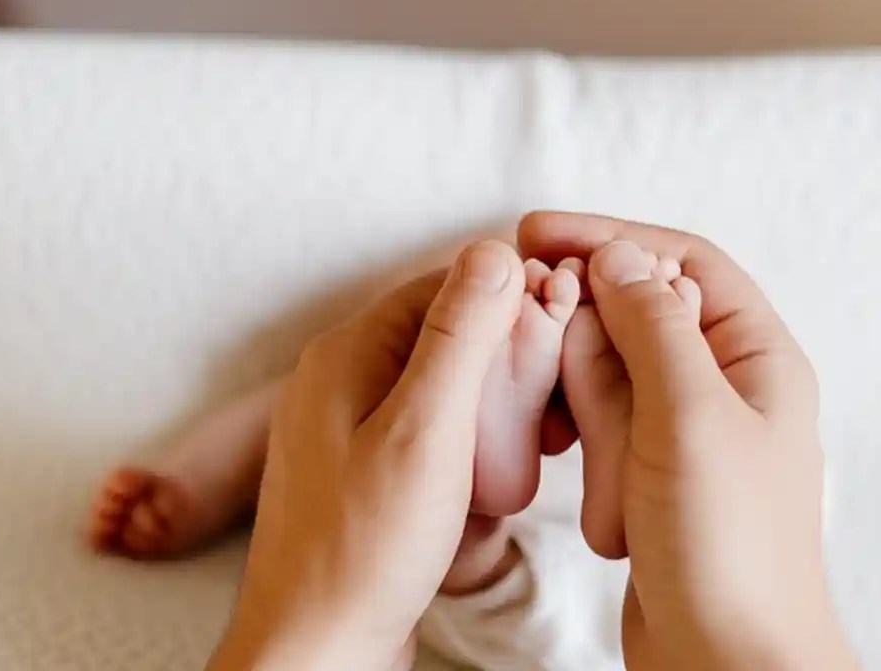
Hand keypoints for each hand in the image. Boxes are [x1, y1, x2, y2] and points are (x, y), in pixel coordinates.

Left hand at [209, 240, 526, 670]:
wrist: (316, 650)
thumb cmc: (364, 550)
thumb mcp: (426, 431)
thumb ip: (460, 337)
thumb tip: (495, 250)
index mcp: (345, 354)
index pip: (444, 287)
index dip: (510, 301)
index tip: (563, 331)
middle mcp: (340, 381)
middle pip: (443, 335)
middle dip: (506, 361)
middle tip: (554, 404)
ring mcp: (349, 429)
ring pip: (442, 387)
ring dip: (493, 408)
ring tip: (536, 447)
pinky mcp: (365, 472)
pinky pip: (430, 434)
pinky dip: (470, 446)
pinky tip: (496, 482)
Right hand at [519, 213, 855, 670]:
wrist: (728, 662)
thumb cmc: (731, 548)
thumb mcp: (691, 417)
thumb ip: (652, 324)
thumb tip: (617, 254)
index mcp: (757, 357)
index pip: (682, 260)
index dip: (611, 236)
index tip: (537, 232)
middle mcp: (725, 386)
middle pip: (636, 317)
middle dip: (596, 351)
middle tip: (574, 391)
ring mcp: (686, 434)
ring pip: (610, 380)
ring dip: (597, 425)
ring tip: (612, 480)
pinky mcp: (652, 476)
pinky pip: (603, 434)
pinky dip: (595, 463)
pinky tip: (611, 514)